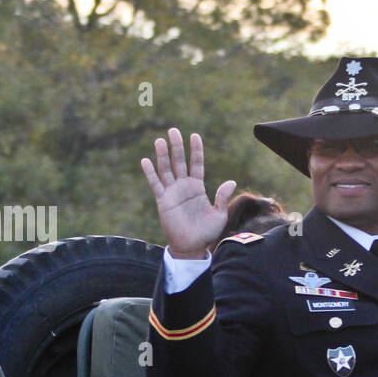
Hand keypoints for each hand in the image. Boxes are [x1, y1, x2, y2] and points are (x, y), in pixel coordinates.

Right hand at [140, 128, 237, 258]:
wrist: (192, 246)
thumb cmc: (206, 232)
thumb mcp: (219, 214)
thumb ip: (222, 197)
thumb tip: (231, 181)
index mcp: (197, 188)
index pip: (196, 164)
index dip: (196, 150)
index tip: (195, 135)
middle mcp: (184, 187)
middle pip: (179, 162)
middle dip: (177, 146)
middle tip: (173, 130)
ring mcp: (172, 193)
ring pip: (166, 169)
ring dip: (162, 155)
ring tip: (160, 140)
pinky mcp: (163, 201)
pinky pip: (156, 184)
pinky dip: (150, 173)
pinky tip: (146, 160)